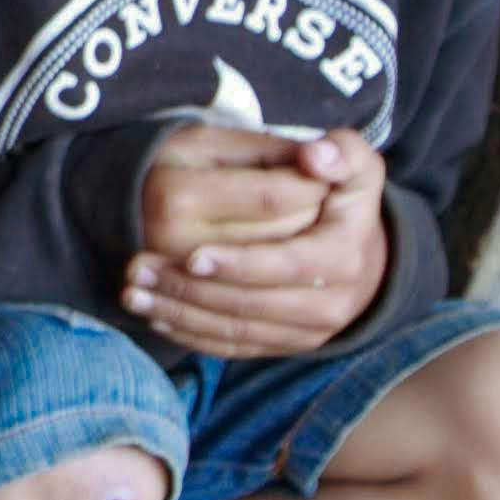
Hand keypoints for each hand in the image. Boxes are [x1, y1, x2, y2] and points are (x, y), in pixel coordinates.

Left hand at [124, 127, 389, 360]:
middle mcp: (329, 305)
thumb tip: (314, 156)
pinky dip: (191, 334)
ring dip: (179, 313)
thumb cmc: (347, 203)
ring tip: (133, 292)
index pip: (286, 265)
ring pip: (235, 329)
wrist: (366, 260)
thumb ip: (342, 152)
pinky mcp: (283, 346)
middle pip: (251, 303)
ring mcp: (305, 333)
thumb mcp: (357, 169)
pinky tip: (154, 315)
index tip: (192, 255)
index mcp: (344, 258)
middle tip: (139, 269)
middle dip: (190, 289)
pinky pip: (233, 347)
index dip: (240, 263)